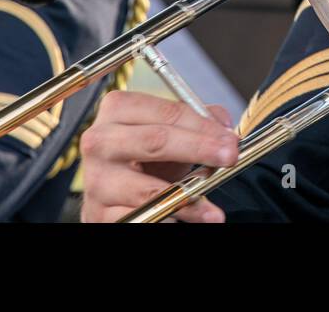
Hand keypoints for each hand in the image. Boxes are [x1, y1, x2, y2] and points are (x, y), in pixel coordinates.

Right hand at [79, 90, 237, 222]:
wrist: (116, 190)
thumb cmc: (145, 154)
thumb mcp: (168, 129)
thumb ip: (197, 119)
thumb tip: (223, 126)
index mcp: (117, 109)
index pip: (168, 112)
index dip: (204, 126)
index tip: (231, 139)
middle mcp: (100, 140)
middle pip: (156, 140)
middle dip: (199, 149)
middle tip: (230, 157)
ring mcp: (97, 179)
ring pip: (148, 189)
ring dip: (188, 198)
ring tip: (213, 209)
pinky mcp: (99, 213)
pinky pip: (140, 218)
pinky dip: (169, 220)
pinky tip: (186, 220)